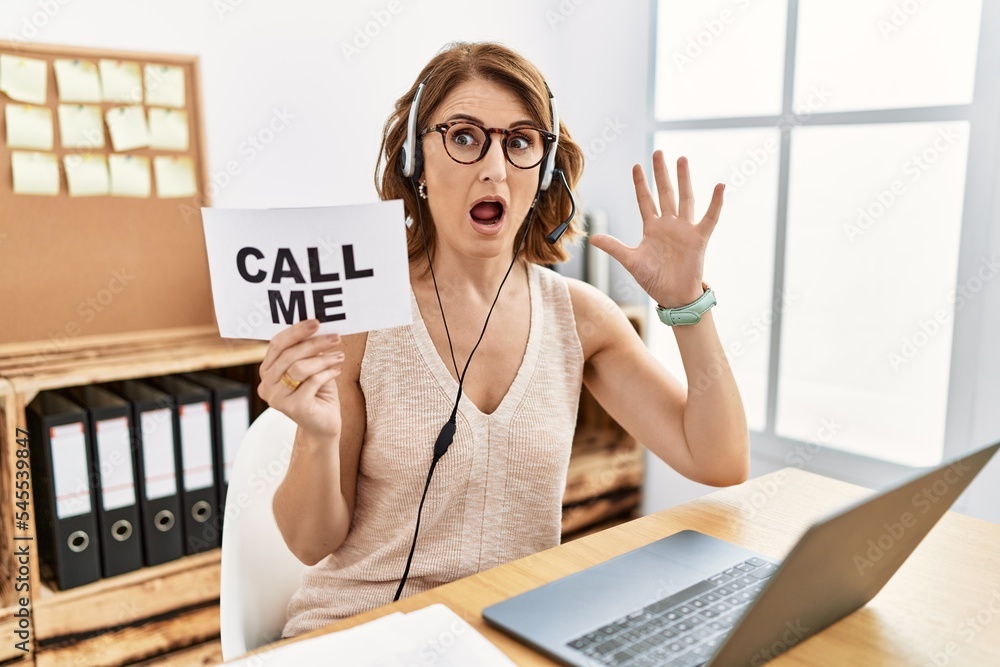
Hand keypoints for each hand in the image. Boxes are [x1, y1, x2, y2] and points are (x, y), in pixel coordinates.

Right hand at [257, 319, 345, 439]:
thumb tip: (317, 327)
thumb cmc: (318, 392)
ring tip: (340, 356)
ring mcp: (277, 398)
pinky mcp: (293, 408)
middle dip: (314, 343)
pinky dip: (327, 372)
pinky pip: (312, 382)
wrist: (324, 425)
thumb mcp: (311, 367)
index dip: (296, 331)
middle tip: (335, 337)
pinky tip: (337, 370)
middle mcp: (266, 385)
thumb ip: (307, 351)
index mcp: (267, 372)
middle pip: (288, 355)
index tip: (316, 322)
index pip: (277, 345)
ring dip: (323, 358)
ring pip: (299, 368)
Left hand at [589, 150, 723, 306]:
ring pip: (685, 199)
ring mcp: (685, 229)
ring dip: (684, 180)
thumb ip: (613, 247)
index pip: (645, 200)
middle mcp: (669, 225)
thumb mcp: (630, 261)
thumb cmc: (654, 280)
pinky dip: (715, 203)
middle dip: (661, 173)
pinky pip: (709, 217)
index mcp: (652, 228)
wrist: (673, 296)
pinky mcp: (699, 238)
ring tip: (682, 160)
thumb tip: (591, 238)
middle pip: (665, 193)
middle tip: (658, 152)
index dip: (640, 184)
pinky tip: (719, 186)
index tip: (636, 166)